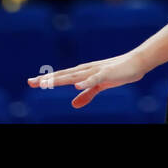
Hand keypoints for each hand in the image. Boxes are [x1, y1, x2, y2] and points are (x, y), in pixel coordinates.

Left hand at [27, 50, 149, 107]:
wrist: (136, 62)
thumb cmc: (117, 72)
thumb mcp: (99, 86)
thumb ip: (87, 94)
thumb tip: (73, 104)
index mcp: (83, 73)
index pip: (62, 76)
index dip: (47, 79)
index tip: (32, 82)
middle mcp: (86, 70)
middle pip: (63, 75)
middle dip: (47, 79)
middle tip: (30, 82)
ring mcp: (96, 70)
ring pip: (74, 76)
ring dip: (60, 79)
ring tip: (46, 83)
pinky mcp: (107, 73)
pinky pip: (94, 78)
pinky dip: (84, 81)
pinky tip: (75, 85)